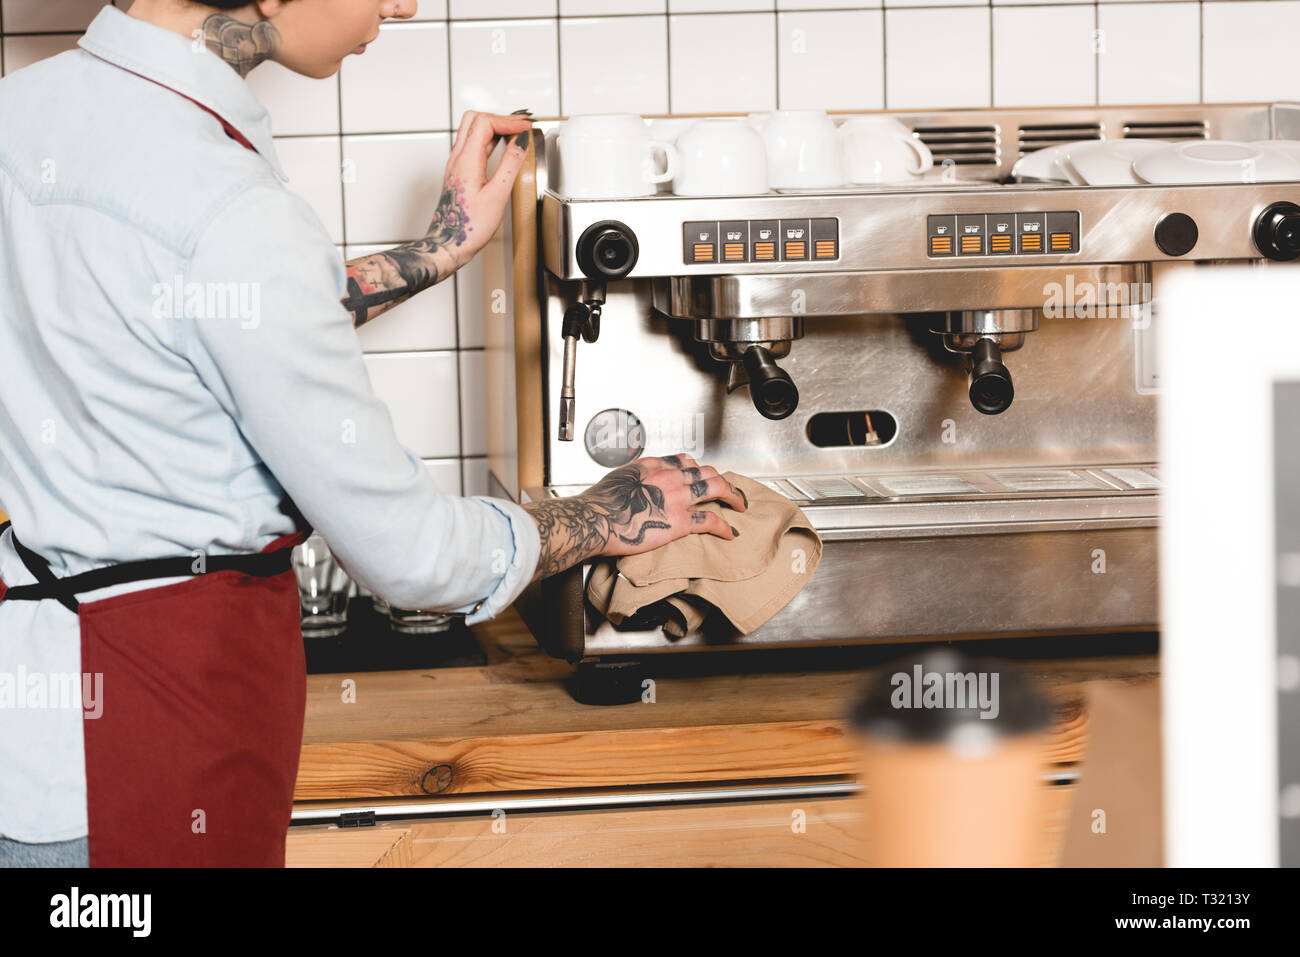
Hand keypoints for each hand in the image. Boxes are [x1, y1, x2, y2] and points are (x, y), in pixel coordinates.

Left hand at [341, 110, 531, 325]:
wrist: (448, 245)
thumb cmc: (469, 227)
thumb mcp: (497, 195)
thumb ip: (510, 164)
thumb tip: (521, 141)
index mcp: (466, 161)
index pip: (486, 123)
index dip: (508, 120)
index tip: (526, 127)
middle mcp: (457, 159)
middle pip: (475, 119)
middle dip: (500, 117)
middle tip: (520, 125)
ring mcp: (456, 165)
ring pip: (472, 130)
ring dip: (494, 126)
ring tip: (515, 133)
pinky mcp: (458, 173)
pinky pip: (472, 145)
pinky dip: (489, 139)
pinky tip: (501, 148)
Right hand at [523, 454, 747, 580]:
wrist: (595, 519)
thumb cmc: (600, 502)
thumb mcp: (619, 477)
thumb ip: (636, 478)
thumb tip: (638, 485)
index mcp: (654, 465)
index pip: (685, 460)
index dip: (698, 468)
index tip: (702, 475)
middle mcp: (670, 477)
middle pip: (707, 472)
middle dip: (722, 481)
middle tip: (729, 490)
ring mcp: (678, 497)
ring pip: (716, 488)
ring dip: (732, 496)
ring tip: (740, 504)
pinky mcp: (680, 521)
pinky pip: (710, 520)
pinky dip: (725, 526)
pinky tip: (730, 532)